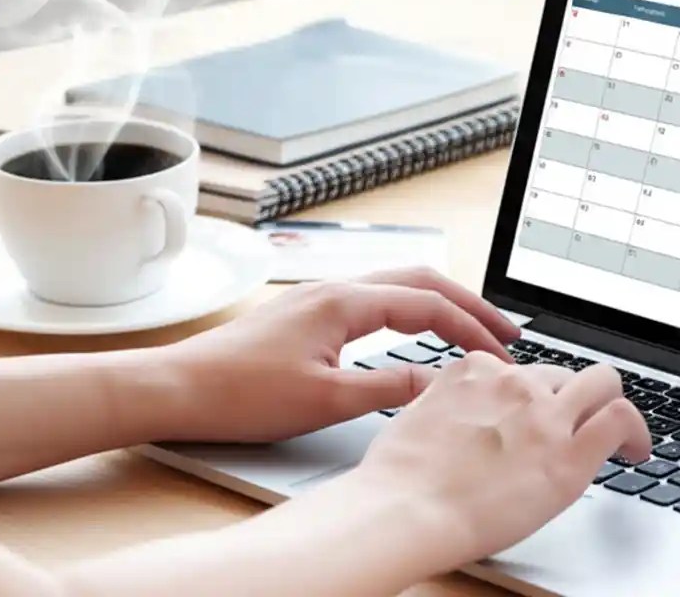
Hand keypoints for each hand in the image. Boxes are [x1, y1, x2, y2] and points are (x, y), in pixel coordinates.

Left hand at [156, 267, 519, 442]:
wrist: (175, 389)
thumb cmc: (240, 394)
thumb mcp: (327, 400)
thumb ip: (390, 388)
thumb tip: (440, 381)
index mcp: (345, 302)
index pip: (428, 304)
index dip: (472, 326)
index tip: (501, 351)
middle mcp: (334, 289)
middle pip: (419, 280)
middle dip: (467, 302)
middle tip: (503, 329)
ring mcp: (318, 298)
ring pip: (396, 285)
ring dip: (438, 302)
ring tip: (469, 327)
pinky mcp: (306, 314)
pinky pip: (373, 298)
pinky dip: (409, 309)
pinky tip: (413, 331)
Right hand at [345, 351, 651, 570]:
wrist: (404, 510)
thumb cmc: (397, 479)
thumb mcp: (414, 416)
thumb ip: (446, 404)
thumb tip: (455, 413)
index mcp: (476, 373)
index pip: (520, 372)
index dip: (534, 397)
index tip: (539, 414)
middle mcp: (515, 384)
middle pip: (563, 375)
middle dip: (572, 400)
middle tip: (578, 428)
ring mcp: (545, 415)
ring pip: (602, 382)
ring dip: (609, 406)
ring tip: (618, 435)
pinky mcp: (569, 453)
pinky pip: (621, 418)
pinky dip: (636, 432)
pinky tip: (634, 451)